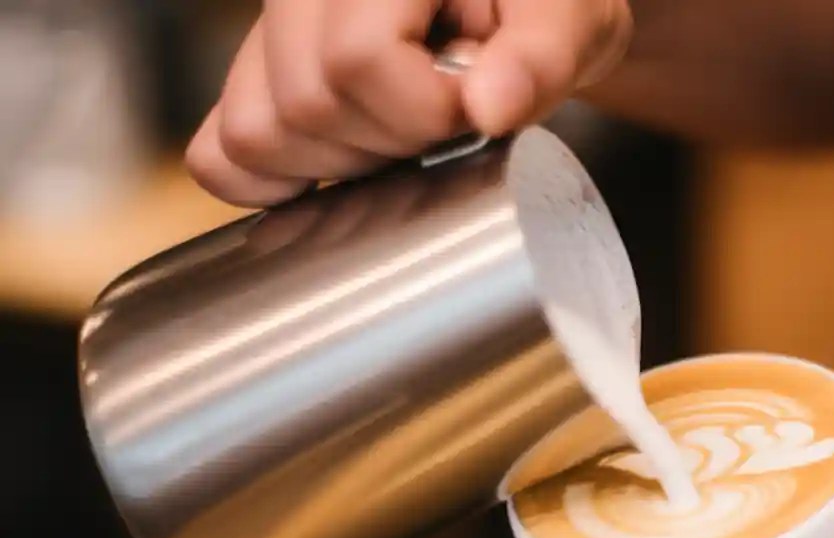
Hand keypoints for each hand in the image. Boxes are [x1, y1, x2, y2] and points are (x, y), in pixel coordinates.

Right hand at [186, 0, 632, 206]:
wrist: (521, 9)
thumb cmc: (548, 7)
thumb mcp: (571, 19)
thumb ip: (539, 57)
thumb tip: (488, 108)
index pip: (357, 57)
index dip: (422, 110)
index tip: (470, 110)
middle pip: (305, 102)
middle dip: (388, 142)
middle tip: (442, 125)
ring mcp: (268, 27)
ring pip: (254, 133)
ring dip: (340, 162)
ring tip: (401, 133)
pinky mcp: (252, 73)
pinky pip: (218, 152)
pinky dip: (271, 181)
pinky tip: (339, 163)